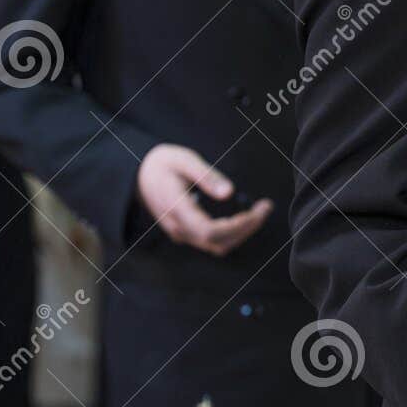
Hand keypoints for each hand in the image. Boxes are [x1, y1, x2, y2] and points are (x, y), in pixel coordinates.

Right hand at [136, 144, 272, 255]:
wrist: (139, 174)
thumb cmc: (163, 163)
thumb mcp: (184, 160)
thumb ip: (206, 176)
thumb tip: (230, 192)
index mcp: (177, 208)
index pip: (211, 231)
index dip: (238, 225)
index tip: (259, 209)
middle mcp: (179, 227)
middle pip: (218, 242)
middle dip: (247, 228)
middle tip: (266, 207)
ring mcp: (181, 233)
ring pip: (217, 246)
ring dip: (241, 233)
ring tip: (259, 212)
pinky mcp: (186, 233)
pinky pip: (212, 242)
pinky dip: (232, 233)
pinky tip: (243, 217)